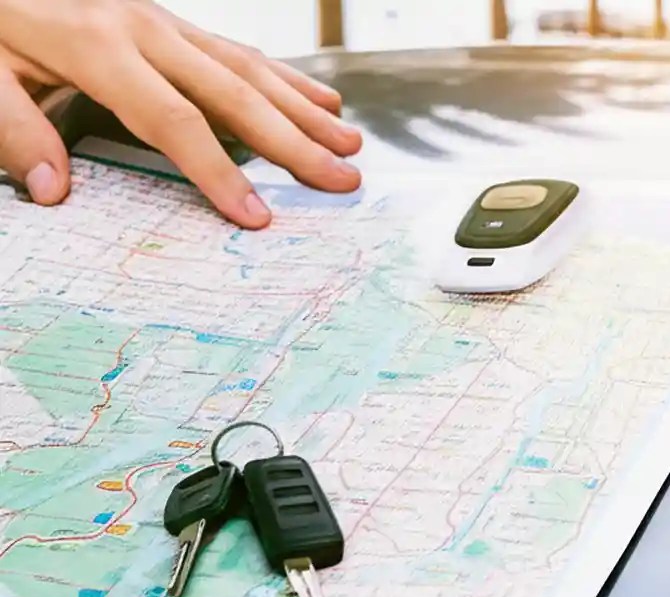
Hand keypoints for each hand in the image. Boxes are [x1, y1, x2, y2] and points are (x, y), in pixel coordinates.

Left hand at [0, 0, 361, 228]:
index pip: (172, 119)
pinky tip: (322, 101)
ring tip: (349, 145)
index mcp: (98, 46)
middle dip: (293, 143)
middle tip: (341, 180)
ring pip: (249, 68)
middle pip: (233, 93)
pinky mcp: (172, 22)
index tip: (255, 215)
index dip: (218, 171)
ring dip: (305, 110)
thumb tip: (52, 190)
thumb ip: (14, 130)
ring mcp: (164, 21)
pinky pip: (240, 52)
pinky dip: (288, 78)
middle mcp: (144, 29)